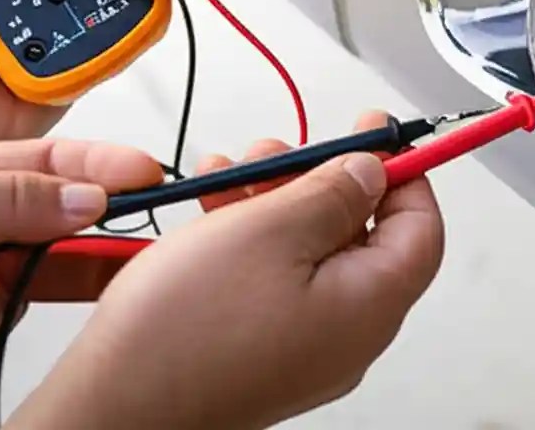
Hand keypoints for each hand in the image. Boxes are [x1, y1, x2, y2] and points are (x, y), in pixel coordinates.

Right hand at [6, 112, 445, 429]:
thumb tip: (372, 171)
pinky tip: (214, 212)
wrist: (113, 406)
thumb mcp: (269, 229)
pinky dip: (252, 239)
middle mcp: (348, 335)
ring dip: (277, 202)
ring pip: (311, 253)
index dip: (403, 172)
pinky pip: (276, 282)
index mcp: (370, 306)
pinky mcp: (263, 352)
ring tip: (231, 175)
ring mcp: (305, 348)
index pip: (421, 228)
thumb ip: (333, 193)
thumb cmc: (185, 333)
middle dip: (320, 180)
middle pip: (362, 236)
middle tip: (278, 153)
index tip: (373, 131)